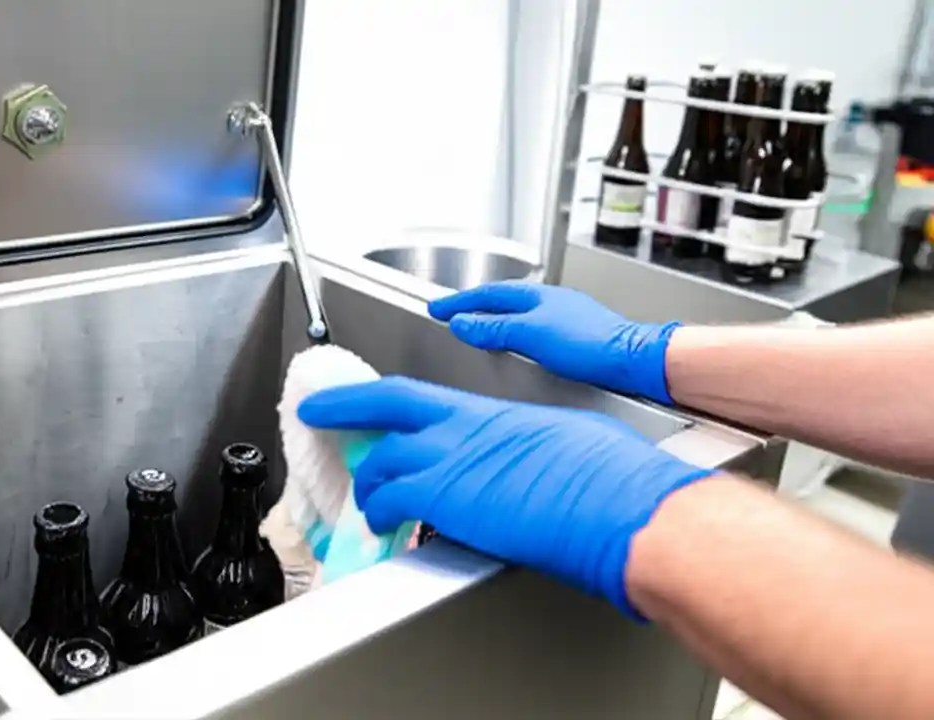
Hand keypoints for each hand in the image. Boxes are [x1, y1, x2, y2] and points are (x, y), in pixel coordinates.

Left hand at [298, 376, 710, 617]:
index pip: (415, 396)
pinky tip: (384, 528)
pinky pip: (393, 501)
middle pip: (386, 408)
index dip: (371, 397)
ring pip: (384, 462)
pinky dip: (381, 514)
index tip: (346, 398)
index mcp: (492, 414)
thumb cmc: (612, 475)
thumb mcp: (567, 439)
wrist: (621, 504)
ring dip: (370, 483)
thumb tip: (529, 457)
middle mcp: (465, 428)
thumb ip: (529, 446)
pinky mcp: (448, 496)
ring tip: (369, 502)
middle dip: (344, 409)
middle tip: (318, 414)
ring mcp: (453, 459)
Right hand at [427, 282, 678, 404]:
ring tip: (476, 327)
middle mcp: (550, 301)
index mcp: (536, 296)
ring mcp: (564, 316)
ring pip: (517, 313)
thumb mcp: (530, 335)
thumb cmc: (589, 344)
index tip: (437, 308)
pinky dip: (513, 332)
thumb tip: (463, 324)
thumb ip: (494, 329)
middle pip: (502, 299)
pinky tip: (516, 345)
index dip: (458, 302)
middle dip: (473, 305)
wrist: (631, 359)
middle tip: (451, 312)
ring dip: (493, 319)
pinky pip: (532, 327)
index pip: (486, 295)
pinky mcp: (574, 335)